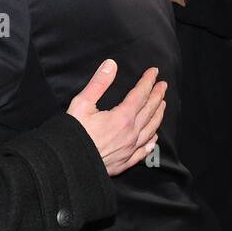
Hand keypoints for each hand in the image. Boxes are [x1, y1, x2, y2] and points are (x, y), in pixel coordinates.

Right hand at [67, 60, 165, 175]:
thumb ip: (98, 84)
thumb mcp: (81, 104)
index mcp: (122, 117)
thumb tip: (111, 65)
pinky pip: (143, 151)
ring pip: (150, 130)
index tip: (154, 72)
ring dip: (158, 115)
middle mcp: (131, 133)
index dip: (148, 82)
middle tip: (163, 86)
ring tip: (162, 106)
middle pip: (150, 111)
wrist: (68, 165)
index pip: (140, 95)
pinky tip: (153, 138)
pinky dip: (151, 142)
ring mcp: (129, 149)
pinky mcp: (124, 162)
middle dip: (157, 96)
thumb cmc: (72, 134)